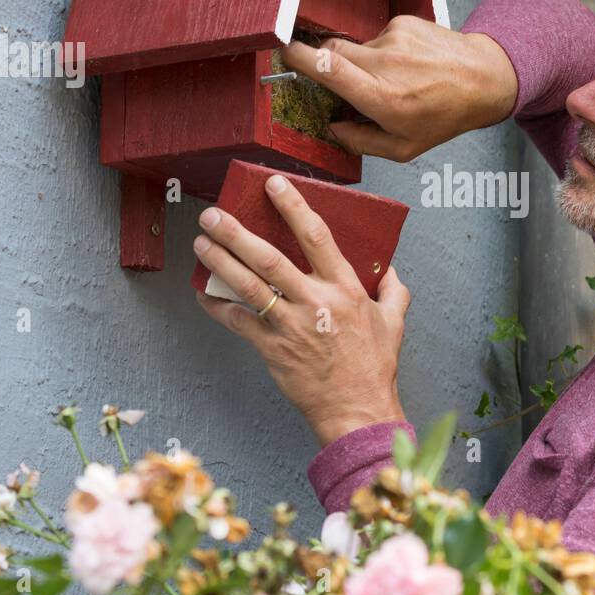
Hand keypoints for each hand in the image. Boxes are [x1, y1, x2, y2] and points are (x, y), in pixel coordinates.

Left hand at [192, 174, 410, 446]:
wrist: (357, 410)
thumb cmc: (374, 367)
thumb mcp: (394, 322)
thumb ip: (394, 290)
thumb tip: (390, 269)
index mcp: (346, 289)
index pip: (316, 236)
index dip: (293, 207)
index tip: (274, 185)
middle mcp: (316, 302)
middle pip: (270, 259)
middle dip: (237, 233)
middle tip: (215, 214)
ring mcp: (291, 327)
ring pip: (249, 287)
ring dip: (221, 263)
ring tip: (201, 243)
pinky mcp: (273, 350)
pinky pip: (239, 322)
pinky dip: (218, 307)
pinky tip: (204, 293)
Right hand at [280, 15, 517, 161]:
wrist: (483, 77)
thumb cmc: (443, 117)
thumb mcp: (404, 147)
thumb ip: (361, 142)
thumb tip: (332, 128)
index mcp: (382, 98)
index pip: (329, 69)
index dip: (300, 58)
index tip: (284, 53)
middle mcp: (385, 64)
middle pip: (331, 51)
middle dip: (324, 64)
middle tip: (341, 82)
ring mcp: (394, 38)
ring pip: (356, 47)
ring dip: (362, 63)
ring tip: (394, 79)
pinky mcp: (403, 22)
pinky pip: (377, 37)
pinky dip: (383, 52)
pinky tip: (407, 65)